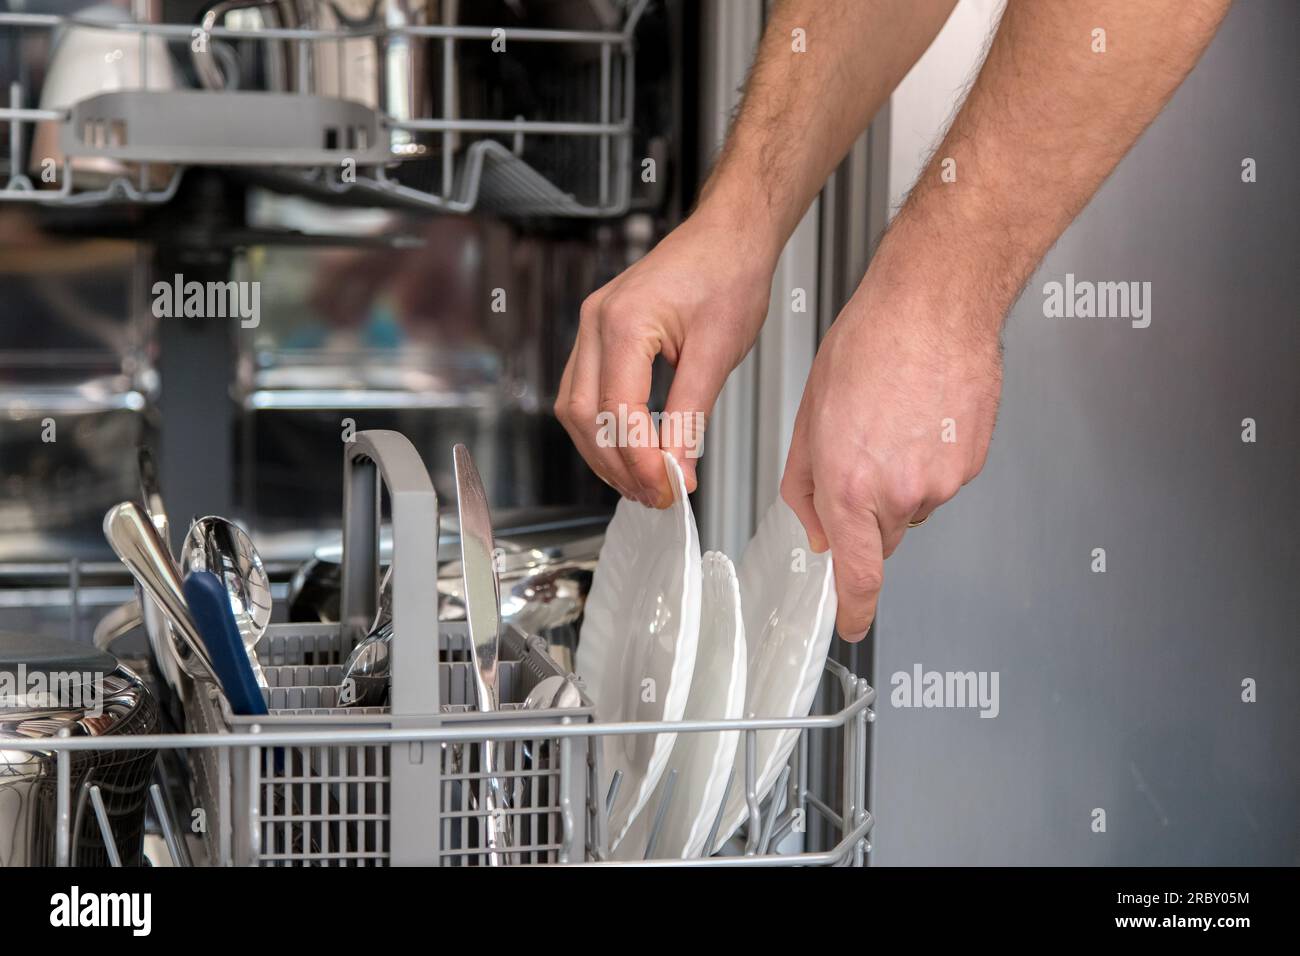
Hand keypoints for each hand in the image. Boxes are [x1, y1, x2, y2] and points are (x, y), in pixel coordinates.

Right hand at [555, 204, 778, 504]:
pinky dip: (603, 427)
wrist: (728, 235)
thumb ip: (692, 416)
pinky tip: (629, 449)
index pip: (619, 410)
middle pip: (585, 415)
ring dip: (603, 452)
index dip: (639, 458)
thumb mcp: (718, 352)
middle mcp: (596, 322)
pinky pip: (585, 391)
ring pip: (575, 409)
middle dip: (616, 464)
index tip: (667, 488)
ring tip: (641, 482)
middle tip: (655, 495)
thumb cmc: (728, 274)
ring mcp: (591, 326)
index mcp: (624, 321)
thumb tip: (678, 467)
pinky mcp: (599, 333)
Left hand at [780, 252, 1002, 640]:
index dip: (853, 608)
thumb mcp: (810, 416)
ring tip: (893, 420)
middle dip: (867, 512)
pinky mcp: (973, 462)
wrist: (936, 302)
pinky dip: (928, 458)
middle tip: (863, 453)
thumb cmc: (870, 342)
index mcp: (849, 484)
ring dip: (899, 479)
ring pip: (914, 504)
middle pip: (883, 535)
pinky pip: (943, 479)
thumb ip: (805, 485)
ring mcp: (944, 478)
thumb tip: (815, 528)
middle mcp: (900, 490)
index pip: (858, 573)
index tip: (851, 622)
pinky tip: (919, 416)